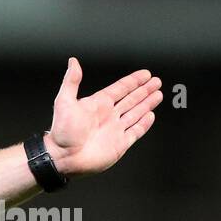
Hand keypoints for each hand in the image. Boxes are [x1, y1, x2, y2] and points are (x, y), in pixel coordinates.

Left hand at [46, 57, 161, 177]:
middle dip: (144, 90)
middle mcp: (108, 116)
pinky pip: (135, 131)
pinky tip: (150, 115)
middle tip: (156, 81)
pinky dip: (144, 123)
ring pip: (136, 113)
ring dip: (147, 104)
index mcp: (98, 105)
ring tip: (158, 94)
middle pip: (131, 99)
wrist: (63, 158)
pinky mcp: (119, 144)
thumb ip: (71, 81)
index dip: (133, 81)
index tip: (145, 74)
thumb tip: (72, 62)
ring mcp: (114, 130)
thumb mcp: (64, 102)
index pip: (120, 89)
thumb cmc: (62, 133)